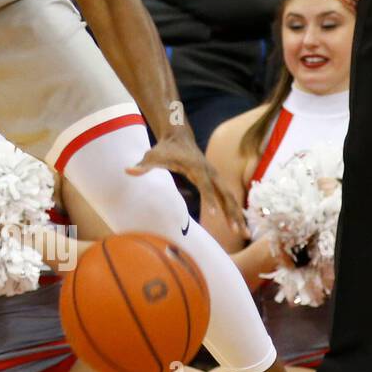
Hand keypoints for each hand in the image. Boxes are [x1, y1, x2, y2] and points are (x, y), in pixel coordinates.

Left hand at [128, 131, 244, 238]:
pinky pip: (228, 197)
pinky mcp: (216, 180)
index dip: (209, 199)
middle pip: (225, 194)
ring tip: (244, 233)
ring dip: (237, 215)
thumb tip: (127, 170)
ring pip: (230, 197)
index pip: (205, 186)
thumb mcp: (152, 156)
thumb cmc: (165, 148)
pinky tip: (240, 225)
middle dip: (232, 213)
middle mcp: (210, 172)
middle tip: (238, 231)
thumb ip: (142, 166)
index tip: (212, 215)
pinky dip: (235, 210)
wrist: (179, 137)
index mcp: (197, 168)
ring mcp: (216, 176)